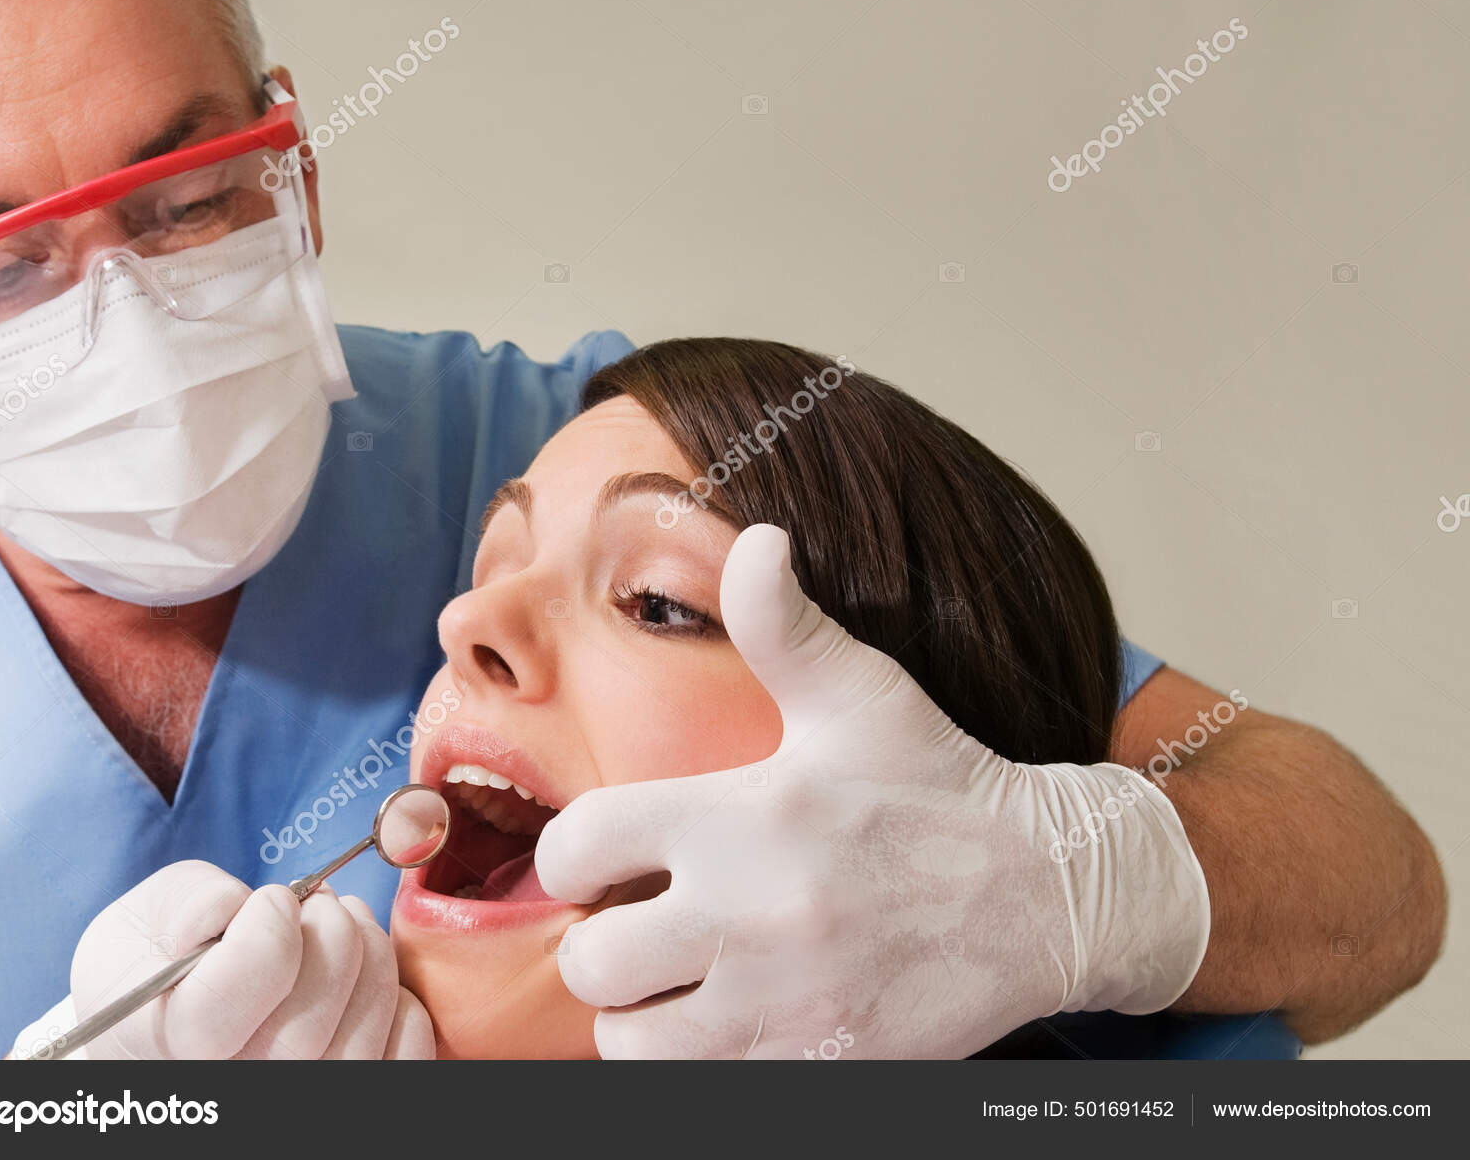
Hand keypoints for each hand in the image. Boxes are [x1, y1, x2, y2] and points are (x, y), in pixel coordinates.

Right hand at [68, 861, 433, 1058]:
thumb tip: (235, 906)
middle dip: (332, 942)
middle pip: (303, 1036)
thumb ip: (192, 904)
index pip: (220, 1011)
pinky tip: (368, 978)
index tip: (274, 900)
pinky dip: (402, 1010)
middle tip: (323, 905)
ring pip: (357, 1051)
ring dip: (372, 965)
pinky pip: (401, 1063)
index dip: (264, 937)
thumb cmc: (172, 949)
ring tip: (346, 926)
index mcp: (167, 1039)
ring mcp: (293, 1094)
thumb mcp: (159, 909)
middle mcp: (227, 1083)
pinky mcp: (347, 1088)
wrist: (172, 996)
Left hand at [535, 524, 1209, 1058]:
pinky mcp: (819, 1064)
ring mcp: (784, 1003)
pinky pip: (701, 1083)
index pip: (577, 847)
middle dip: (601, 942)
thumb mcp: (864, 693)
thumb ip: (787, 623)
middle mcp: (750, 914)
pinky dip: (694, 1059)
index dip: (571, 853)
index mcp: (740, 816)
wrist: (1049, 891)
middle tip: (640, 925)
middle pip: (591, 959)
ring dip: (638, 1011)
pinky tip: (725, 1017)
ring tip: (674, 980)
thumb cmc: (942, 782)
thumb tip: (754, 538)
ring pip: (631, 1039)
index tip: (602, 857)